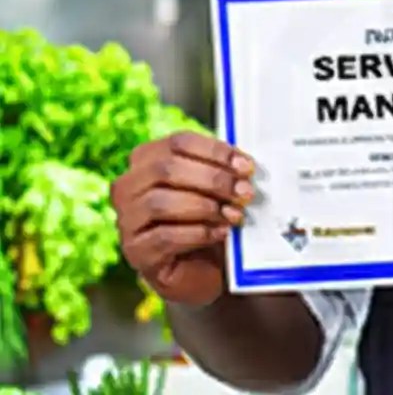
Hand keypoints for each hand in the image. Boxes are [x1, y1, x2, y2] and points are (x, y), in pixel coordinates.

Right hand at [110, 132, 254, 307]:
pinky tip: (220, 233)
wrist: (199, 269)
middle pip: (166, 169)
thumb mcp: (214, 189)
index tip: (246, 166)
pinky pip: (164, 237)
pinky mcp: (136, 251)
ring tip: (235, 215)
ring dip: (205, 207)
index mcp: (147, 160)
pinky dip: (198, 233)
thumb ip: (222, 170)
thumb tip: (244, 163)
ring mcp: (127, 220)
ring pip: (160, 202)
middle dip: (213, 179)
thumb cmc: (207, 220)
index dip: (215, 151)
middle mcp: (128, 187)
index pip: (178, 142)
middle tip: (245, 191)